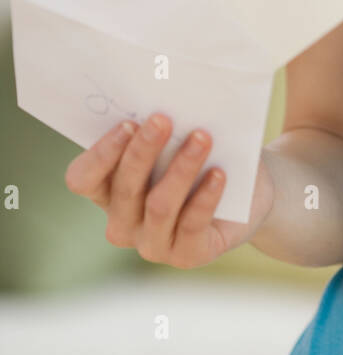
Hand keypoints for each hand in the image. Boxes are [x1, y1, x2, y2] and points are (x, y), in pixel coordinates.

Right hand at [65, 113, 274, 269]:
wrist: (249, 197)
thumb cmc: (203, 159)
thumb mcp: (178, 140)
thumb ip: (161, 130)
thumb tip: (160, 99)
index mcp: (107, 191)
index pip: (83, 178)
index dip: (101, 154)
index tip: (128, 123)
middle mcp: (123, 222)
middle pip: (124, 188)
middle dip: (143, 150)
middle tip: (163, 119)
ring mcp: (153, 243)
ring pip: (158, 206)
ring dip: (180, 168)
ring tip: (202, 138)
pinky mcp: (187, 256)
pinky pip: (192, 225)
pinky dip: (205, 197)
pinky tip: (218, 174)